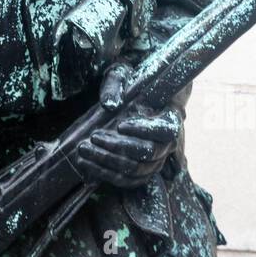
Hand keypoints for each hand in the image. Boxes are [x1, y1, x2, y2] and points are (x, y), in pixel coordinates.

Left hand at [76, 60, 180, 189]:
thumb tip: (109, 104)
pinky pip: (127, 180)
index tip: (120, 125)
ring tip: (84, 150)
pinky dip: (106, 174)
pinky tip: (86, 164)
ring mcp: (155, 160)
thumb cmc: (129, 83)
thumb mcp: (120, 76)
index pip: (165, 130)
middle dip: (118, 147)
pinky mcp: (141, 170)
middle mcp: (167, 142)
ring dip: (108, 162)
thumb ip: (114, 86)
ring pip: (137, 170)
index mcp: (171, 117)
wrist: (131, 97)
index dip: (144, 130)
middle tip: (94, 136)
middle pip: (149, 153)